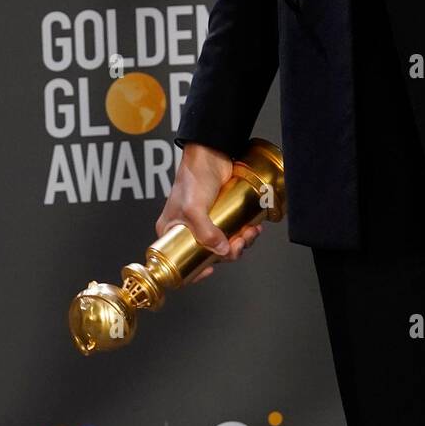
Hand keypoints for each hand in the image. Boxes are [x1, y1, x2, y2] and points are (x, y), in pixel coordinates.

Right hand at [156, 143, 264, 285]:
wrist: (211, 153)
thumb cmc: (193, 178)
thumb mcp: (193, 209)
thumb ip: (205, 233)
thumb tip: (222, 252)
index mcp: (171, 232)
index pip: (178, 261)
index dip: (195, 271)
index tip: (211, 270)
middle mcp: (188, 229)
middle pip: (209, 254)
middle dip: (228, 252)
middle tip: (239, 243)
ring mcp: (207, 222)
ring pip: (225, 244)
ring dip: (241, 242)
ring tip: (250, 232)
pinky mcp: (223, 214)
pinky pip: (235, 231)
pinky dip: (245, 232)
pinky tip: (253, 227)